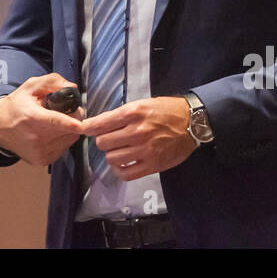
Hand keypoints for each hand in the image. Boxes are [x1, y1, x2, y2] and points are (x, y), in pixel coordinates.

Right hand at [0, 74, 84, 166]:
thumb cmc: (16, 106)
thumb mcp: (30, 87)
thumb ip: (51, 81)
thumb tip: (72, 87)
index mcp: (31, 117)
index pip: (53, 121)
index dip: (69, 123)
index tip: (81, 125)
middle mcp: (35, 137)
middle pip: (67, 130)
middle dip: (74, 118)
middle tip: (67, 111)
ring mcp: (39, 151)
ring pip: (69, 139)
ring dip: (69, 130)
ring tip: (56, 122)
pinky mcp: (42, 160)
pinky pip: (64, 148)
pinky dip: (63, 139)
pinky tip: (52, 133)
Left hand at [80, 96, 194, 180]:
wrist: (192, 122)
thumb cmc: (166, 110)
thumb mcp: (142, 104)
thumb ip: (122, 115)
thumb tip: (99, 124)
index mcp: (133, 113)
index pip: (100, 123)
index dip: (88, 128)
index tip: (84, 130)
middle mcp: (137, 131)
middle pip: (103, 143)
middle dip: (103, 141)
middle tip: (110, 139)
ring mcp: (144, 150)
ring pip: (111, 158)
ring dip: (112, 155)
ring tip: (119, 150)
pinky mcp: (152, 165)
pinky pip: (126, 173)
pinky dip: (120, 170)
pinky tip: (123, 164)